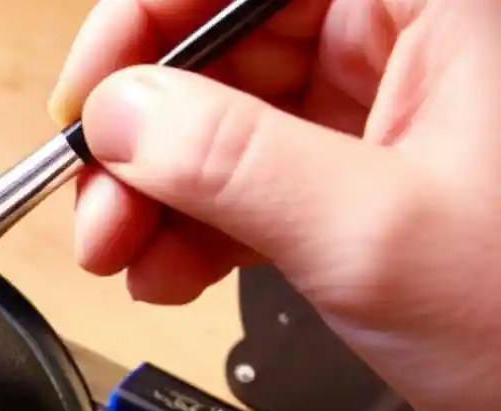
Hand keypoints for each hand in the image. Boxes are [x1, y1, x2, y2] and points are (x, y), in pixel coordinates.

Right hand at [49, 0, 500, 410]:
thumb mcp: (372, 235)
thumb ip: (234, 161)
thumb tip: (121, 112)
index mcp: (434, 8)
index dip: (151, 16)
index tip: (90, 92)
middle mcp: (404, 41)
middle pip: (221, 44)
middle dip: (144, 132)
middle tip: (98, 207)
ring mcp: (376, 112)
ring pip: (220, 117)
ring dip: (154, 189)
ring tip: (123, 257)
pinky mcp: (354, 178)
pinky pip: (243, 178)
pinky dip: (192, 224)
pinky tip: (169, 271)